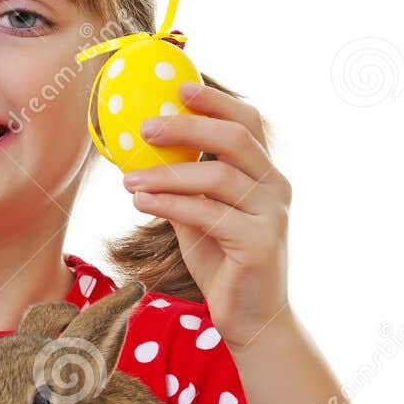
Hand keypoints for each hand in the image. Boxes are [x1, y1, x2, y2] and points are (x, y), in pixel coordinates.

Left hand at [121, 81, 291, 348]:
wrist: (252, 317)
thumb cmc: (223, 262)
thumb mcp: (199, 216)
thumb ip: (184, 186)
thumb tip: (141, 153)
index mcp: (265, 175)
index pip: (248, 123)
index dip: (216, 101)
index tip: (179, 87)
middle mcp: (274, 188)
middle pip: (235, 139)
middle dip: (188, 127)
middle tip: (145, 126)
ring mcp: (270, 215)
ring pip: (217, 177)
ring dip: (166, 174)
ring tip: (128, 180)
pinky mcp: (258, 244)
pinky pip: (207, 214)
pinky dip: (169, 204)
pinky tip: (141, 202)